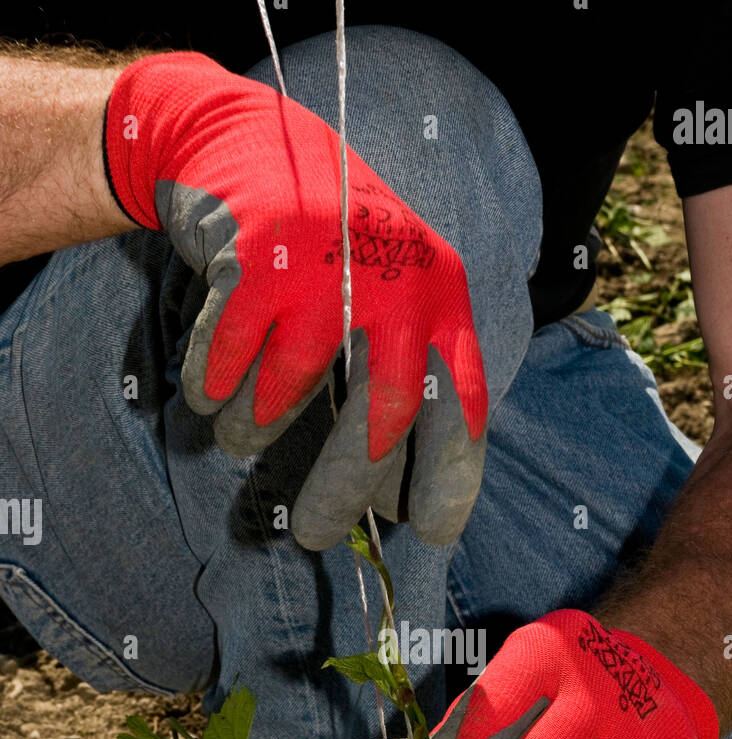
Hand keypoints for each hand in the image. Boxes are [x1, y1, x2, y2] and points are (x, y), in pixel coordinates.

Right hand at [104, 52, 487, 547]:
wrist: (246, 145)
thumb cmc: (323, 255)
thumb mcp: (383, 302)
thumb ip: (398, 384)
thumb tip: (393, 501)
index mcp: (439, 296)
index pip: (461, 402)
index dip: (450, 476)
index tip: (430, 534)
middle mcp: (393, 277)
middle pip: (382, 413)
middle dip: (345, 489)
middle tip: (314, 537)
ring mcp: (323, 262)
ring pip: (290, 388)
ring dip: (255, 431)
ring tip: (238, 442)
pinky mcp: (253, 253)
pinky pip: (227, 355)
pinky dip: (211, 386)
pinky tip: (208, 395)